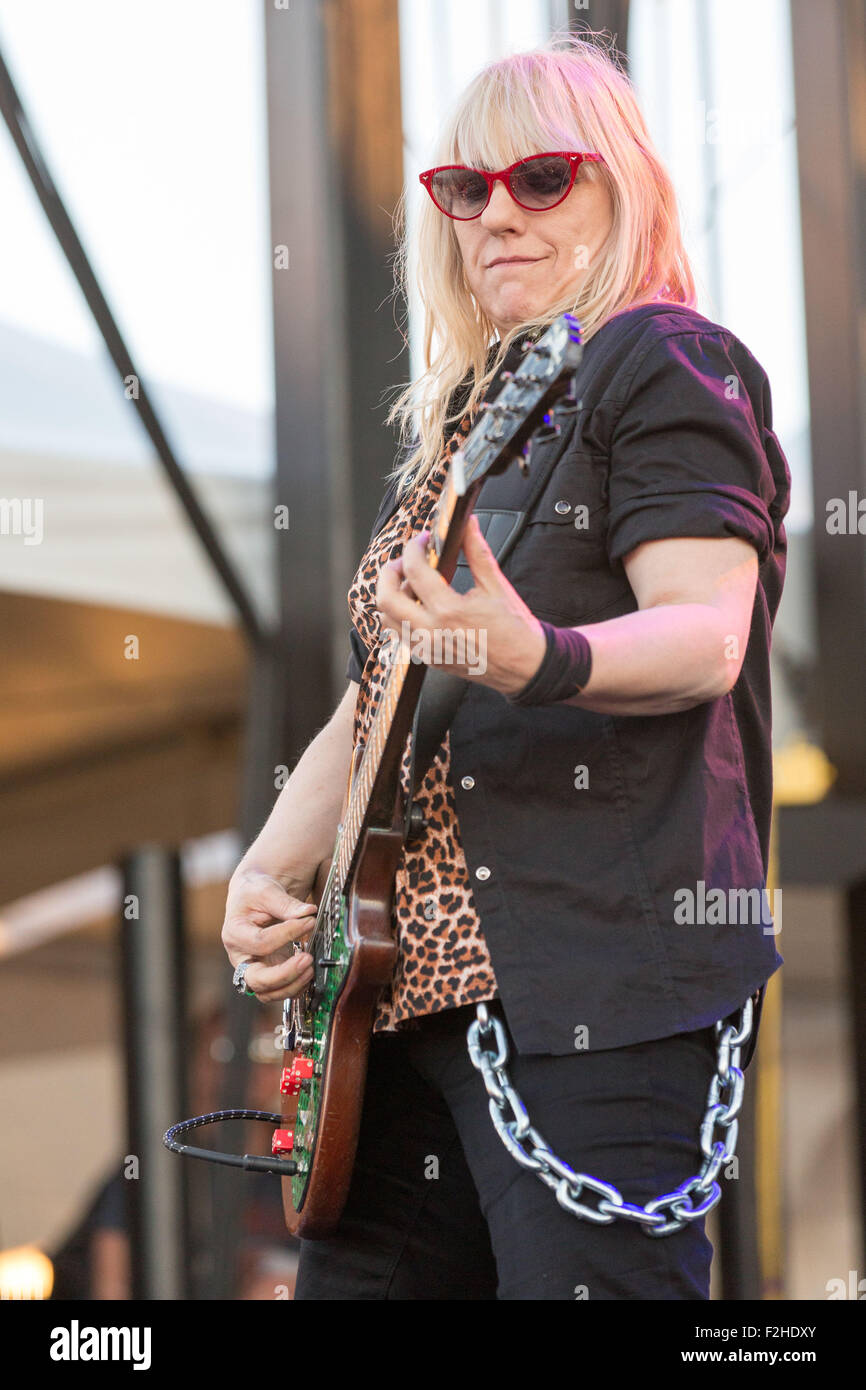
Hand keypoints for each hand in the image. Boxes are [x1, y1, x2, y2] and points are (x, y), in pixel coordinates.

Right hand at [221, 868, 317, 1003]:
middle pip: (257, 979)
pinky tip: (309, 972)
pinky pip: (278, 991)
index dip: (287, 934)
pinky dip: (295, 987)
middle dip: (285, 974)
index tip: (309, 921)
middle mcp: (240, 957)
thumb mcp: (266, 890)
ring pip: (268, 993)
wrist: (253, 898)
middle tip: (307, 959)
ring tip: (311, 967)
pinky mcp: (267, 973)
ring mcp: (253, 968)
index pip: (260, 942)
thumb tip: (308, 913)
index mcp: (234, 933)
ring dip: (291, 985)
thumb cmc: (255, 893)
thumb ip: (286, 903)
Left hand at [375, 514, 546, 695]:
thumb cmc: (515, 629)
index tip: (424, 541)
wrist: (526, 667)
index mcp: (450, 611)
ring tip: (412, 583)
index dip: (415, 547)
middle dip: (390, 571)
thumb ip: (477, 551)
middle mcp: (432, 633)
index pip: (414, 570)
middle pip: (386, 597)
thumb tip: (468, 523)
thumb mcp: (497, 585)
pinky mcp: (429, 659)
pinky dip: (401, 616)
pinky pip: (400, 634)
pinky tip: (419, 605)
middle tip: (407, 560)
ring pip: (387, 619)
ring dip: (393, 595)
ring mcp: (427, 649)